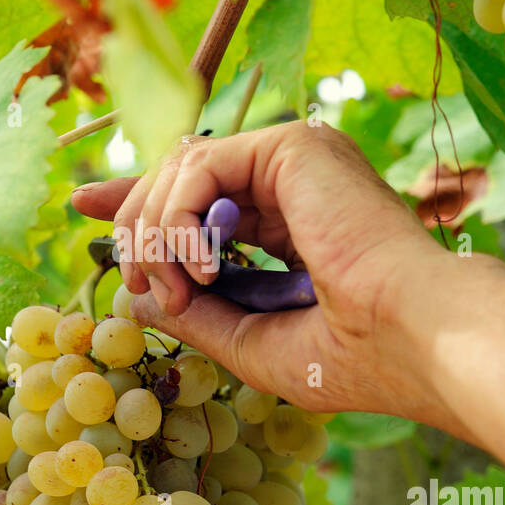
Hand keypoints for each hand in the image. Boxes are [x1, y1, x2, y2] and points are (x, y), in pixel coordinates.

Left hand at [71, 121, 473, 430]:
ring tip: (178, 286)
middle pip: (179, 176)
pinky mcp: (291, 146)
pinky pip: (197, 165)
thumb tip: (138, 293)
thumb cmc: (355, 357)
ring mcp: (294, 161)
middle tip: (139, 276)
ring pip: (180, 168)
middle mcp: (294, 184)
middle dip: (138, 224)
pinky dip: (179, 217)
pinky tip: (201, 265)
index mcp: (296, 223)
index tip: (86, 208)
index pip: (201, 197)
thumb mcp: (255, 346)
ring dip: (156, 231)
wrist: (418, 338)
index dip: (140, 201)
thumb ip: (198, 315)